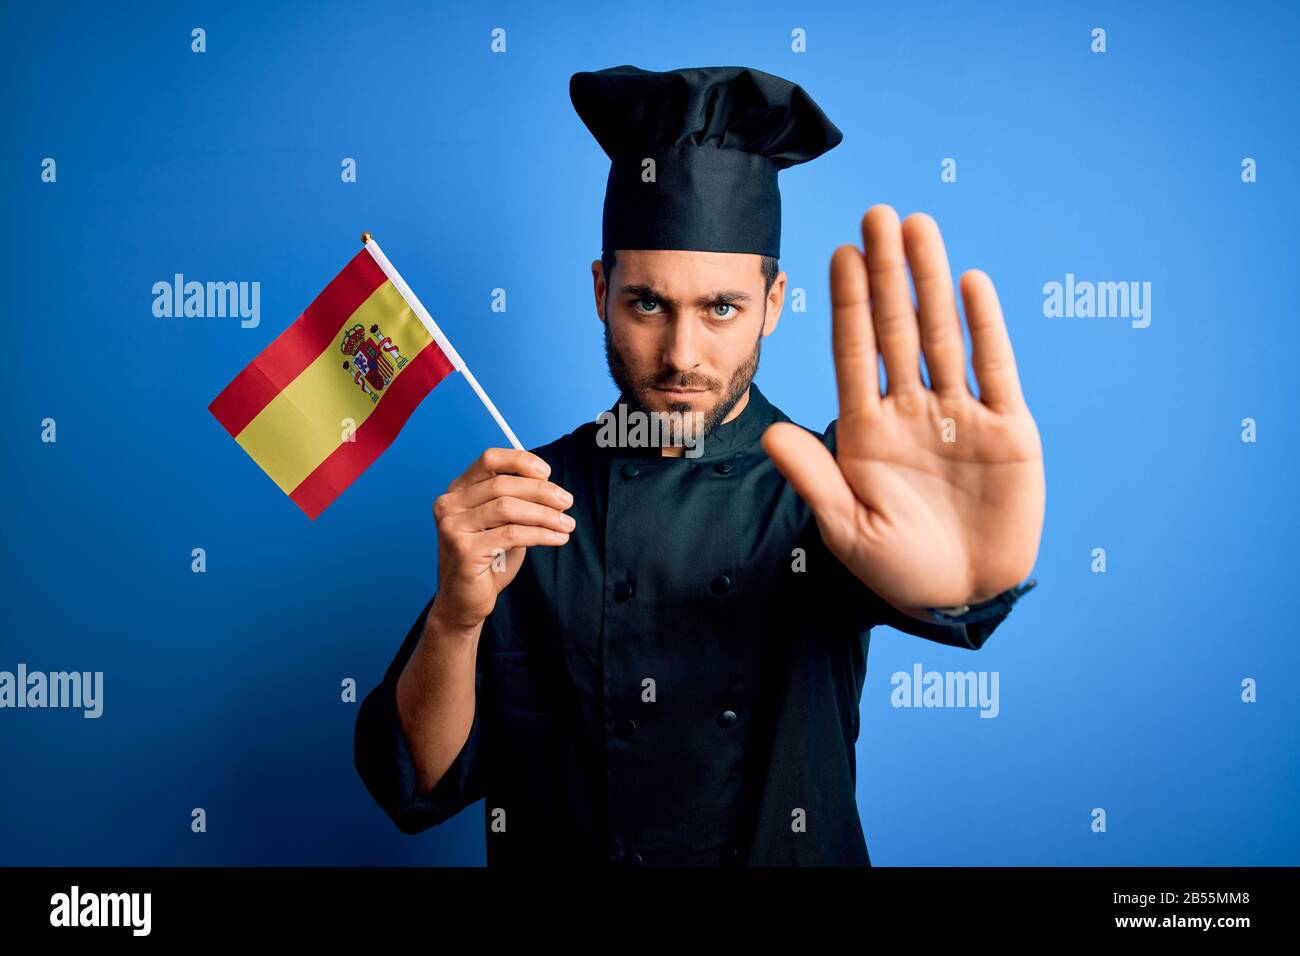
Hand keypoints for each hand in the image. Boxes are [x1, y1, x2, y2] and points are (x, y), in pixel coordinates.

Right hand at [430, 448, 574, 629]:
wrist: (465, 602)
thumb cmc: (487, 560)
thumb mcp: (503, 524)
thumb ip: (518, 502)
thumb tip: (550, 487)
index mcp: (458, 491)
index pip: (489, 459)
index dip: (520, 461)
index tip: (547, 472)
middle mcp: (449, 504)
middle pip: (502, 483)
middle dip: (542, 491)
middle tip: (567, 502)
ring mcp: (453, 526)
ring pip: (507, 507)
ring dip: (544, 514)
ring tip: (567, 524)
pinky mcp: (463, 549)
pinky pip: (511, 534)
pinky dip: (541, 534)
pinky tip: (558, 538)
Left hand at [762, 205, 1044, 608]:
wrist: (961, 597)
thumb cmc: (897, 568)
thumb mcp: (846, 529)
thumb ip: (814, 479)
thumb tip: (770, 435)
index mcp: (867, 430)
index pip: (853, 353)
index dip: (848, 305)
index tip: (837, 254)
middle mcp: (911, 410)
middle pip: (896, 329)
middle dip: (886, 274)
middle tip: (876, 214)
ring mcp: (960, 415)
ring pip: (943, 335)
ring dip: (930, 282)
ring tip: (917, 227)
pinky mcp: (1007, 430)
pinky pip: (995, 369)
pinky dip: (984, 327)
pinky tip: (969, 282)